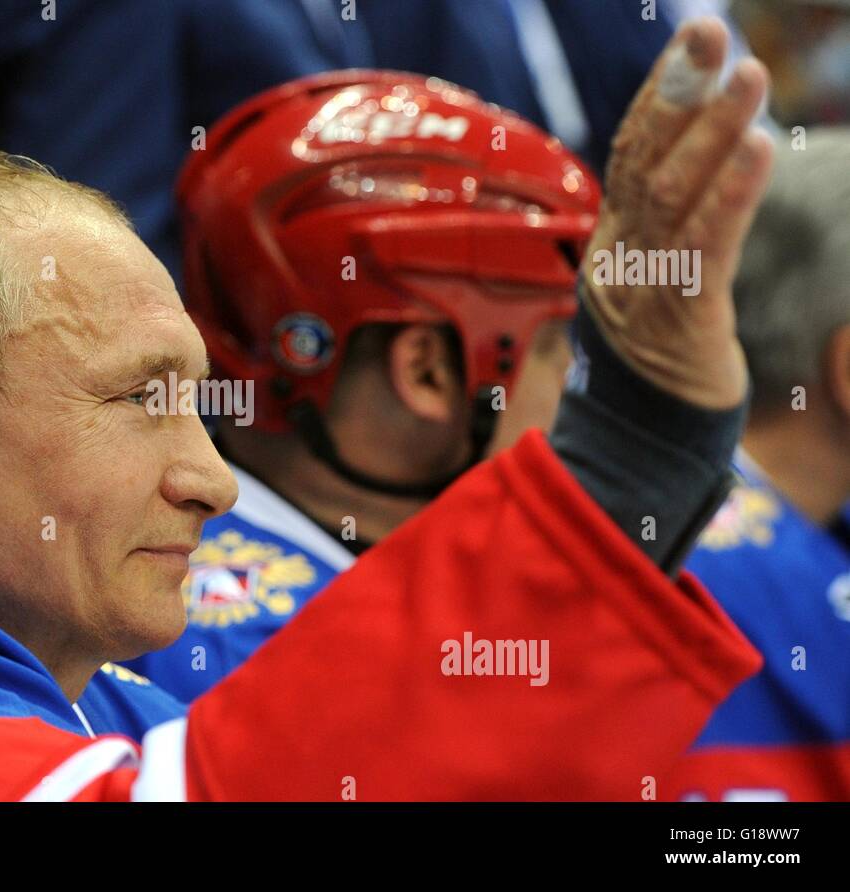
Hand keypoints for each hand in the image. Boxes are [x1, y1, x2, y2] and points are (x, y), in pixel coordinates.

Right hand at [582, 17, 773, 409]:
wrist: (643, 446)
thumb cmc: (661, 364)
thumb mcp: (653, 285)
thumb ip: (664, 229)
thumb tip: (694, 163)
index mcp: (610, 245)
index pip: (628, 158)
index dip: (657, 98)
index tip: (689, 43)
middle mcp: (617, 258)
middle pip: (640, 166)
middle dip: (676, 94)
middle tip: (708, 31)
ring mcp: (642, 289)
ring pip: (670, 198)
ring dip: (710, 133)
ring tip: (749, 76)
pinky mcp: (679, 321)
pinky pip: (702, 249)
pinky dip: (728, 196)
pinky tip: (756, 151)